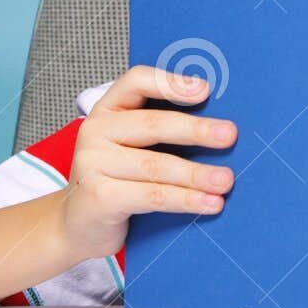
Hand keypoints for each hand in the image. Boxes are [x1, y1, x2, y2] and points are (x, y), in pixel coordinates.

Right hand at [61, 65, 237, 259]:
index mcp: (108, 110)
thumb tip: (219, 126)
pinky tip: (209, 204)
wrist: (77, 225)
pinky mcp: (99, 197)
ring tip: (226, 180)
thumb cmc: (116, 180)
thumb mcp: (131, 147)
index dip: (170, 83)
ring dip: (196, 174)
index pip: (136, 81)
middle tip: (229, 135)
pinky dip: (185, 200)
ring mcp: (93, 164)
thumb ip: (161, 131)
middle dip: (196, 130)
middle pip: (153, 124)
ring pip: (156, 166)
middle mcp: (95, 131)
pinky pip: (151, 196)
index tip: (204, 90)